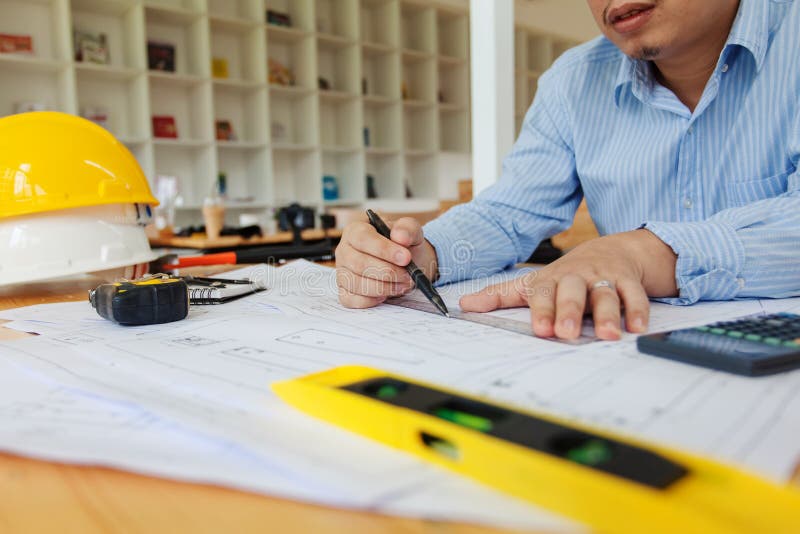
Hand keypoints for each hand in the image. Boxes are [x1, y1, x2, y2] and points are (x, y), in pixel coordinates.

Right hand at [335, 217, 438, 308]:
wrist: (406, 265)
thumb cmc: (403, 246)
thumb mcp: (410, 232)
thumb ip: (407, 229)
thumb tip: (400, 236)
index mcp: (355, 230)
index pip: (363, 238)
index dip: (384, 249)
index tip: (406, 258)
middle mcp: (344, 251)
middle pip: (359, 264)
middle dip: (388, 272)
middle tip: (408, 276)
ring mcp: (342, 272)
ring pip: (356, 283)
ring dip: (384, 287)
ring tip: (403, 285)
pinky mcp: (344, 291)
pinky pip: (351, 300)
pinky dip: (371, 300)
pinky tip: (385, 295)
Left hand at [460, 230, 677, 340]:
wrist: (610, 251)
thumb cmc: (564, 276)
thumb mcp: (531, 283)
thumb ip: (499, 296)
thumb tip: (465, 305)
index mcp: (551, 280)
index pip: (544, 294)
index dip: (542, 310)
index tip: (541, 329)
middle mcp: (577, 278)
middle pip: (573, 292)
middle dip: (570, 311)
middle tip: (567, 332)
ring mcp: (604, 279)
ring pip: (606, 295)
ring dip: (607, 314)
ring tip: (608, 334)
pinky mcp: (629, 282)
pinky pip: (636, 295)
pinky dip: (638, 310)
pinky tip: (638, 327)